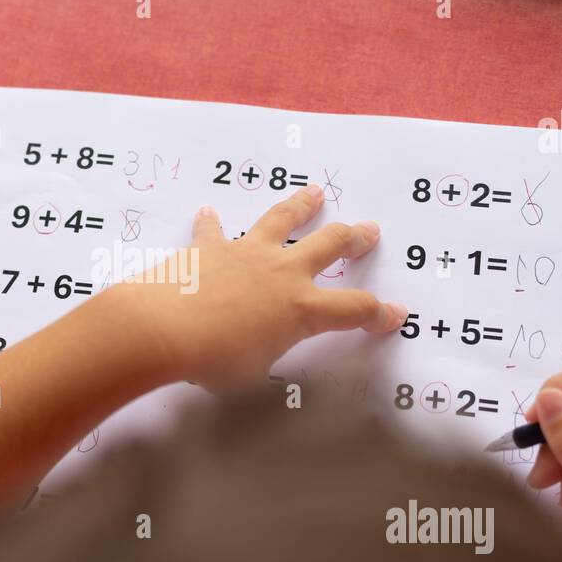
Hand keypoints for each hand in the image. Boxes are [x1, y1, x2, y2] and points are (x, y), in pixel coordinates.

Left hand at [126, 185, 406, 389]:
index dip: (378, 314)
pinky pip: (213, 231)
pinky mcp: (211, 247)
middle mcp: (283, 272)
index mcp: (302, 309)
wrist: (165, 328)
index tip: (396, 313)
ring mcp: (248, 253)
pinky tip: (207, 211)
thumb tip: (256, 339)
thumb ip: (266, 348)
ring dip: (301, 205)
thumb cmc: (215, 360)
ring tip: (314, 193)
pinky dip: (211, 223)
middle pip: (329, 245)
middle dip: (353, 238)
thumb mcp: (255, 368)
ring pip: (282, 219)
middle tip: (368, 230)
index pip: (354, 309)